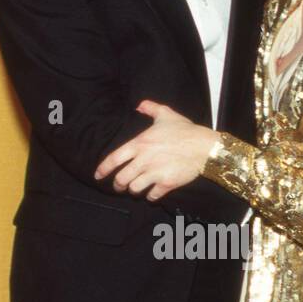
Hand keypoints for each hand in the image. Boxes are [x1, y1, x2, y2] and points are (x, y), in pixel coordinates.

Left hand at [94, 100, 217, 199]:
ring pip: (135, 189)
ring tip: (137, 189)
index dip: (103, 169)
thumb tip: (140, 104)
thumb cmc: (185, 130)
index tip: (98, 176)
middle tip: (119, 186)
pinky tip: (152, 193)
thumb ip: (150, 108)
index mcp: (140, 144)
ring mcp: (155, 173)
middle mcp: (144, 160)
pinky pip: (152, 196)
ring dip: (134, 190)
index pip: (114, 159)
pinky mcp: (166, 183)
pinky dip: (150, 196)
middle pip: (121, 179)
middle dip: (118, 185)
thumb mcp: (166, 114)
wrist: (204, 146)